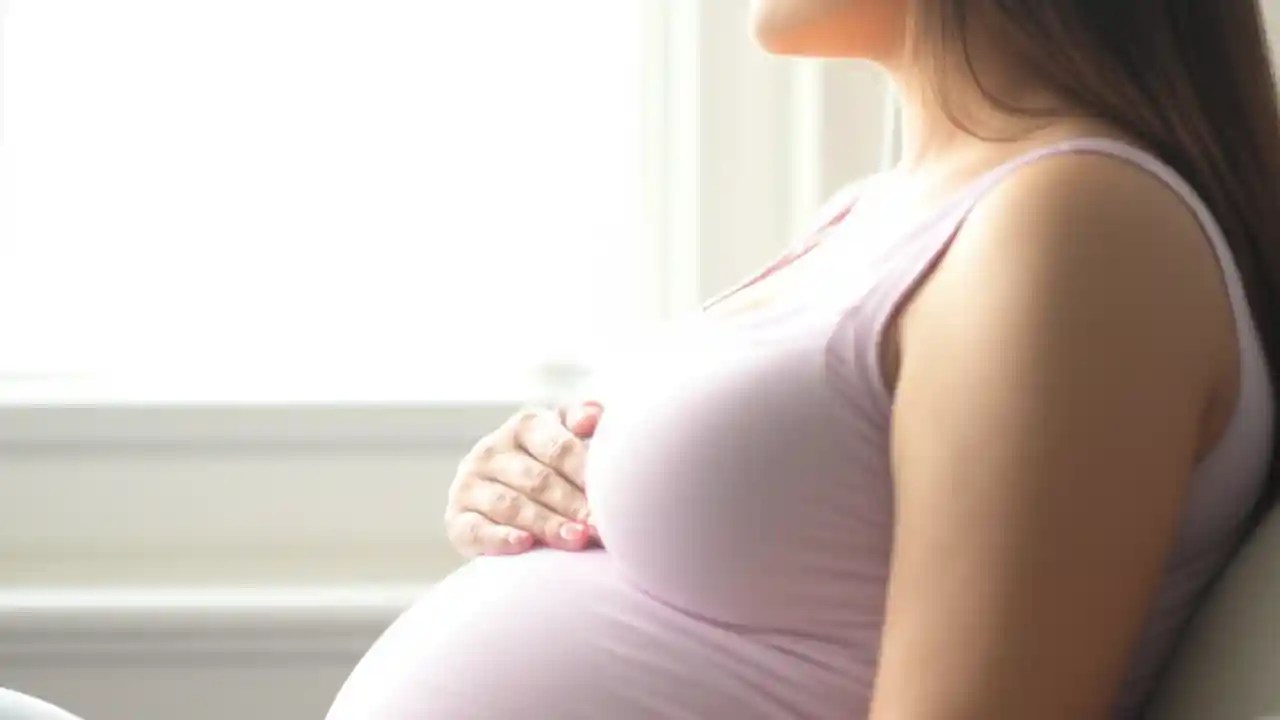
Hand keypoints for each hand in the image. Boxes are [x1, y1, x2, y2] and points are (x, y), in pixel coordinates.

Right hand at [444, 400, 603, 556]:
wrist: (503, 494)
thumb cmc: (550, 464)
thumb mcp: (565, 435)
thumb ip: (581, 422)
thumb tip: (592, 417)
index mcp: (524, 425)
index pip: (557, 448)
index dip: (585, 473)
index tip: (612, 495)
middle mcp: (491, 451)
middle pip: (537, 480)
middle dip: (572, 504)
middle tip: (600, 526)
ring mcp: (469, 485)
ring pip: (511, 506)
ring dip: (546, 524)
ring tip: (577, 539)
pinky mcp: (456, 519)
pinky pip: (477, 530)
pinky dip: (500, 539)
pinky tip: (524, 545)